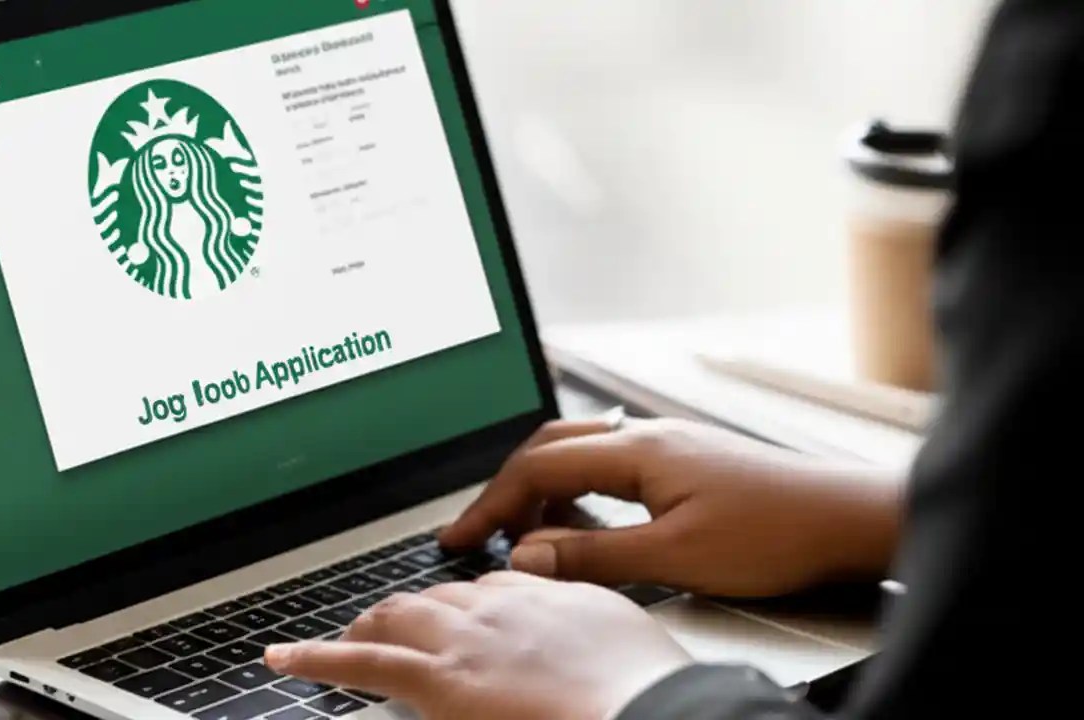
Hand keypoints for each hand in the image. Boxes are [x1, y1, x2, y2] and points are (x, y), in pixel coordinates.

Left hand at [266, 572, 691, 719]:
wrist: (649, 713)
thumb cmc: (650, 692)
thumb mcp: (624, 639)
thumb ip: (584, 626)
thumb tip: (571, 636)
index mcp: (548, 593)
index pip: (493, 586)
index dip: (470, 606)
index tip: (464, 620)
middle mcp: (501, 605)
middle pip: (439, 597)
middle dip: (413, 612)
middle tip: (394, 628)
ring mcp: (467, 639)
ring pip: (399, 617)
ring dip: (371, 626)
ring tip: (348, 639)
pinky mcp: (441, 680)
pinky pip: (362, 662)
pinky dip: (318, 657)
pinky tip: (287, 657)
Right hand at [440, 418, 902, 597]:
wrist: (849, 517)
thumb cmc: (776, 533)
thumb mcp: (675, 556)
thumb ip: (593, 555)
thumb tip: (525, 556)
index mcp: (638, 450)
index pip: (538, 468)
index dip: (492, 505)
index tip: (462, 537)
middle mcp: (648, 437)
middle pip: (551, 448)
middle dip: (509, 490)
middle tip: (480, 532)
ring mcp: (669, 446)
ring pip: (581, 454)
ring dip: (544, 491)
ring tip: (526, 535)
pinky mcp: (687, 462)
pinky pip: (611, 466)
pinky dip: (580, 493)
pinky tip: (585, 524)